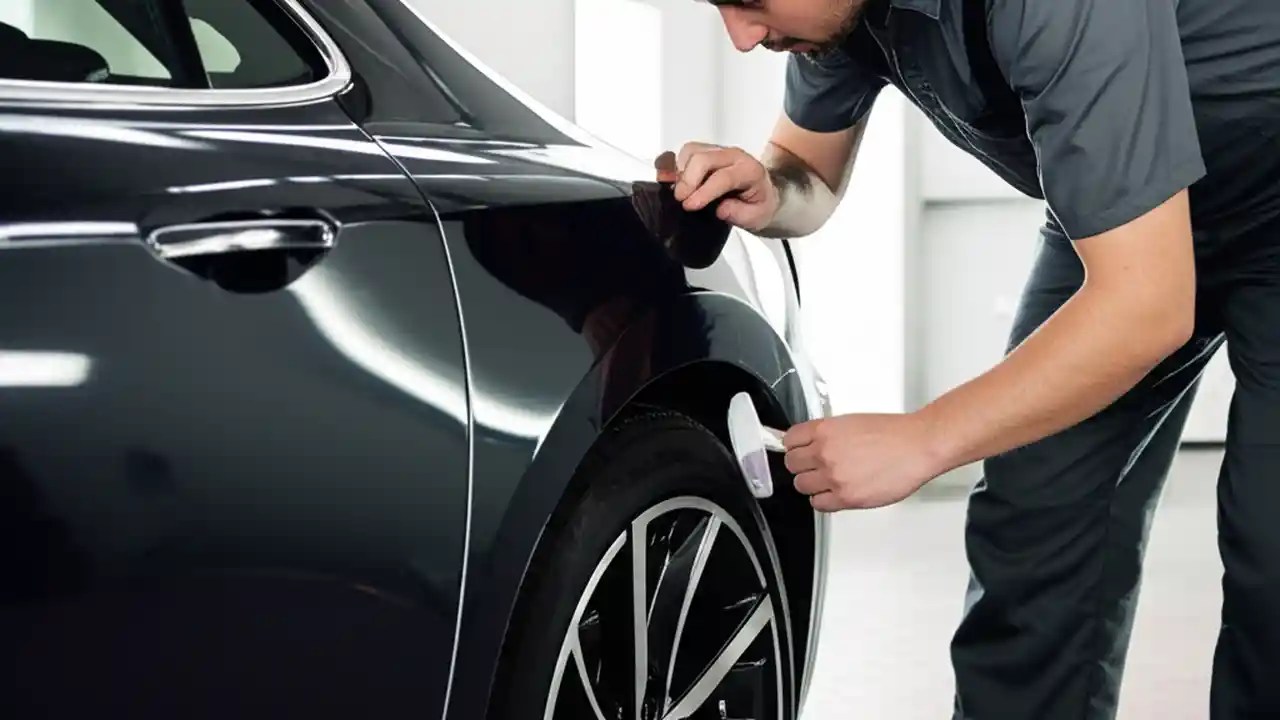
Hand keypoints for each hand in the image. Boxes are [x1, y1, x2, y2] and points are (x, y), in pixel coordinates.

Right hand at [654, 143, 779, 230]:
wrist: (762, 194)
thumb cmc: (758, 204)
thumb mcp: (757, 217)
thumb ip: (739, 213)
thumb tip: (719, 209)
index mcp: (749, 170)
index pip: (722, 176)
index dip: (704, 191)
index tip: (690, 206)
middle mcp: (732, 155)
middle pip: (703, 158)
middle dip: (687, 179)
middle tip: (681, 200)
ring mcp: (717, 151)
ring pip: (691, 150)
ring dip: (679, 170)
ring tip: (679, 192)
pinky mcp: (704, 152)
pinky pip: (684, 151)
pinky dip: (673, 163)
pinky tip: (669, 178)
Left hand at [783, 412, 947, 511]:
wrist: (917, 446)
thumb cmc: (893, 434)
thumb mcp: (851, 423)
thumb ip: (828, 434)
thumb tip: (812, 444)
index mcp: (824, 430)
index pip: (789, 440)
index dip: (794, 447)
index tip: (799, 451)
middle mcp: (824, 452)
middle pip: (792, 464)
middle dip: (802, 466)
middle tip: (813, 467)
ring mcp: (833, 476)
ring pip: (801, 485)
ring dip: (811, 484)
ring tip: (826, 481)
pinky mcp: (845, 497)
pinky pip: (818, 504)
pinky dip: (823, 500)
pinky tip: (833, 493)